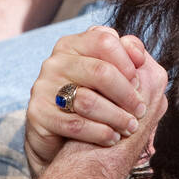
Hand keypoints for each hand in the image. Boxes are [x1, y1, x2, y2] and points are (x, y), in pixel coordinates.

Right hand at [46, 46, 168, 178]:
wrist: (58, 137)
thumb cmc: (91, 99)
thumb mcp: (109, 73)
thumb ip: (125, 56)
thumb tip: (139, 54)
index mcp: (73, 45)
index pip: (105, 40)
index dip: (127, 61)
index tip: (139, 82)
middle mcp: (56, 62)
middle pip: (100, 71)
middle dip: (127, 94)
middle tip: (140, 110)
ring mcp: (43, 86)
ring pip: (88, 100)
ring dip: (116, 117)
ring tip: (130, 127)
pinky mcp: (38, 113)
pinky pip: (75, 124)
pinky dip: (99, 133)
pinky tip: (112, 138)